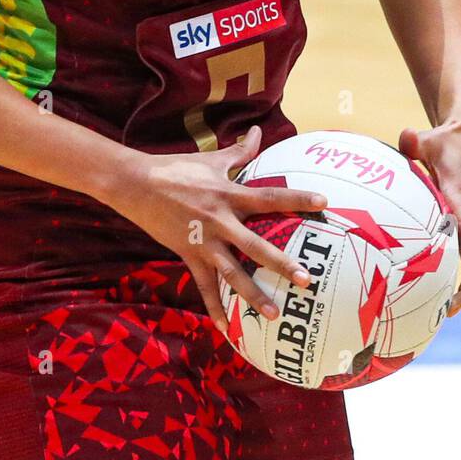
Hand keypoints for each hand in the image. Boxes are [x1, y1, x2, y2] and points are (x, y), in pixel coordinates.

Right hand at [110, 124, 327, 334]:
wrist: (136, 184)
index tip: (324, 202)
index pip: (270, 196)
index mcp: (229, 194)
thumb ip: (240, 151)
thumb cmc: (176, 169)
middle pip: (257, 245)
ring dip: (254, 295)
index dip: (298, 198)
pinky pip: (204, 286)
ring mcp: (204, 242)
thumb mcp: (210, 160)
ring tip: (275, 314)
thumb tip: (259, 130)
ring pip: (233, 273)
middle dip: (282, 263)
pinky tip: (225, 329)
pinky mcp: (188, 255)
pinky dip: (214, 308)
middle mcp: (221, 221)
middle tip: (308, 279)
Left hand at [398, 114, 460, 317]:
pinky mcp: (454, 224)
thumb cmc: (442, 141)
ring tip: (442, 313)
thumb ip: (416, 140)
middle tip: (451, 310)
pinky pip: (455, 254)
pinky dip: (447, 274)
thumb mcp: (428, 139)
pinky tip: (428, 293)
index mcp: (459, 199)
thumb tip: (406, 136)